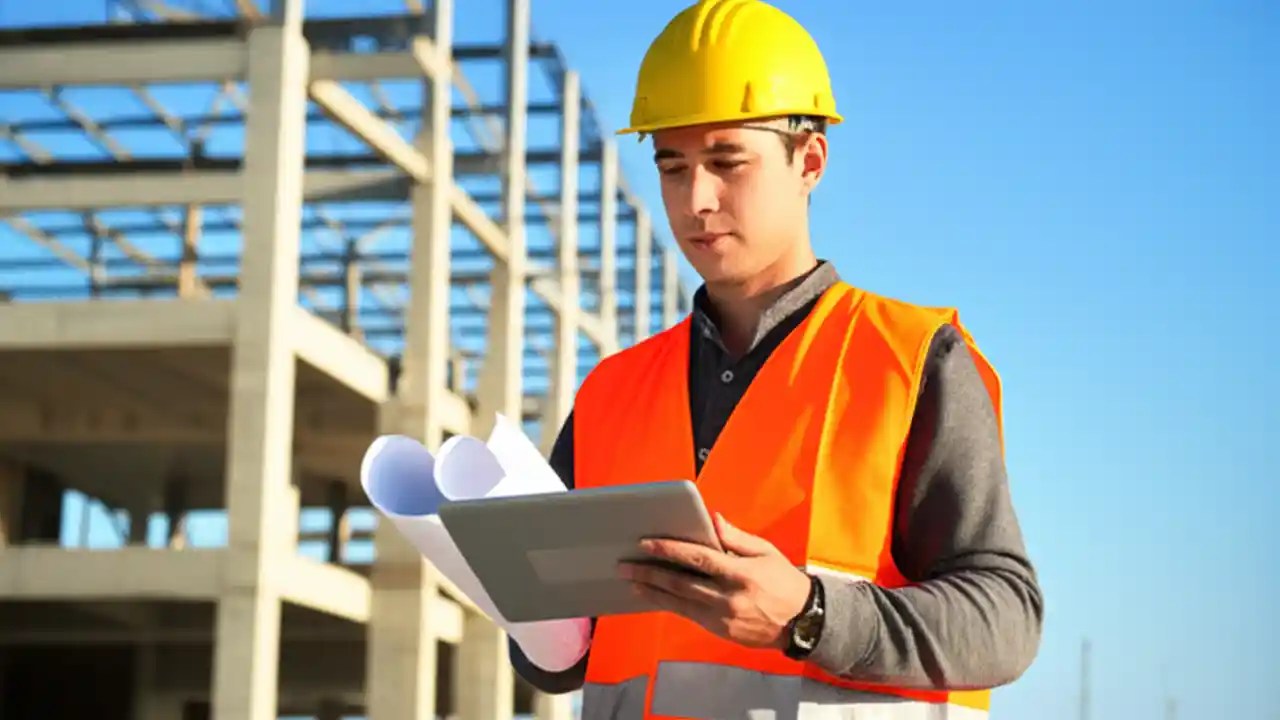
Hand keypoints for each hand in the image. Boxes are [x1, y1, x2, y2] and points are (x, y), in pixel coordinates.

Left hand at [618, 512, 811, 649]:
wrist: (803, 622)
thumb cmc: (784, 581)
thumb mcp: (766, 552)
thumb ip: (736, 537)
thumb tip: (712, 520)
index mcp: (740, 573)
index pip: (698, 558)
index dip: (670, 550)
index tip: (647, 543)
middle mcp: (728, 597)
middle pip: (680, 583)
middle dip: (650, 573)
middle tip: (626, 566)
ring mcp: (723, 618)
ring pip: (679, 603)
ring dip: (652, 592)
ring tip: (631, 582)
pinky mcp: (720, 631)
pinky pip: (688, 616)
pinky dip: (668, 605)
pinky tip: (654, 597)